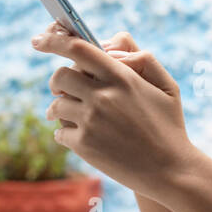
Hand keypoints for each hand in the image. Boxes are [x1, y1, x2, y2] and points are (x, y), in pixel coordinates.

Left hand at [31, 23, 196, 198]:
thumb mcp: (167, 86)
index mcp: (121, 76)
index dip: (54, 40)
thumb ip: (143, 58)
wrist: (171, 171)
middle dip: (58, 81)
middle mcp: (102, 96)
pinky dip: (64, 135)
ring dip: (58, 109)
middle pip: (60, 76)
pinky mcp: (84, 145)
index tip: (40, 39)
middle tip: (62, 88)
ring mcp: (91, 121)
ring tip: (68, 116)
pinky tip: (79, 137)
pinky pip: (59, 133)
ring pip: (56, 106)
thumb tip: (111, 47)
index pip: (77, 48)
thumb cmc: (170, 126)